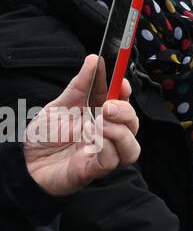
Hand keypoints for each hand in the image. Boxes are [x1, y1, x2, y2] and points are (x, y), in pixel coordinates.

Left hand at [23, 56, 140, 196]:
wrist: (21, 163)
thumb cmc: (42, 137)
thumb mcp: (58, 106)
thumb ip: (79, 85)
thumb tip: (93, 59)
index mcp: (99, 116)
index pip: (123, 102)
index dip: (126, 91)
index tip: (121, 82)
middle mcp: (105, 135)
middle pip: (133, 123)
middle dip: (125, 111)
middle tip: (106, 106)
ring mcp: (102, 154)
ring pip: (132, 146)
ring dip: (120, 132)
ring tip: (98, 124)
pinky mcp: (94, 170)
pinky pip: (113, 160)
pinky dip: (107, 148)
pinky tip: (91, 139)